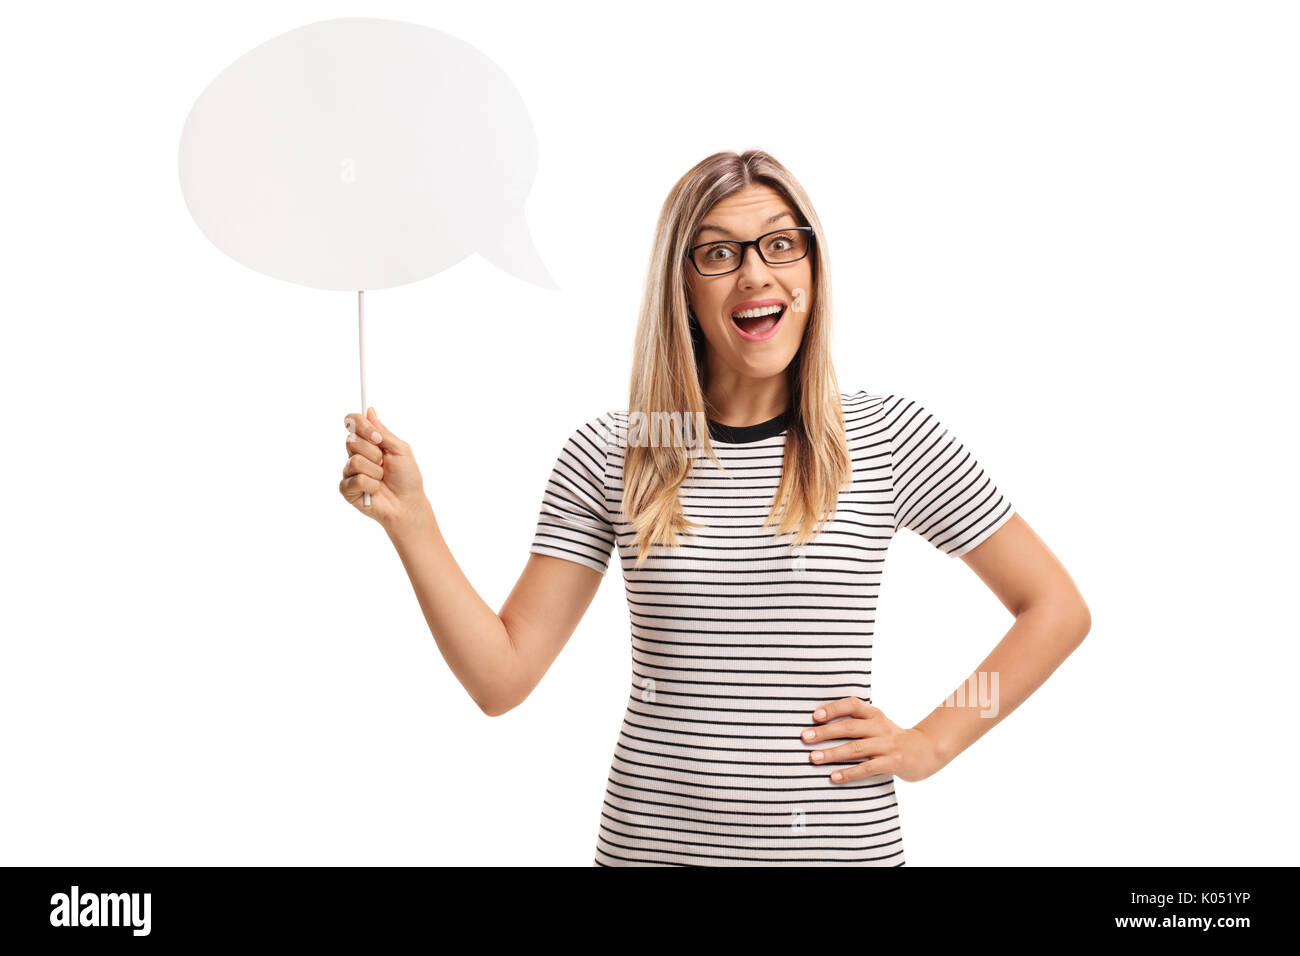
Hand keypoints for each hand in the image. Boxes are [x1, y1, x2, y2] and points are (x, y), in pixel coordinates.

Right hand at [339, 407, 429, 529]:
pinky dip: (371, 485)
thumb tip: (369, 410)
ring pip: (355, 461)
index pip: (353, 423)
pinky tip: (375, 490)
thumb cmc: (407, 477)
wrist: (407, 503)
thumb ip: (382, 431)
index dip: (361, 426)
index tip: (377, 436)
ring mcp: (349, 472)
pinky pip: (356, 479)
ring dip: (375, 471)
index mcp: (368, 442)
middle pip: (351, 441)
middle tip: (384, 463)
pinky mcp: (346, 489)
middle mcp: (356, 454)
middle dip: (373, 452)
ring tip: (381, 479)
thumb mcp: (399, 449)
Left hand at [799, 697, 942, 783]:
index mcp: (874, 714)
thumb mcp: (877, 725)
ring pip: (855, 748)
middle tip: (805, 737)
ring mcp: (887, 745)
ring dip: (832, 753)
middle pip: (849, 726)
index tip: (814, 716)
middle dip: (825, 732)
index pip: (852, 704)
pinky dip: (850, 772)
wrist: (926, 751)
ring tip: (813, 758)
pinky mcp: (894, 762)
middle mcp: (880, 727)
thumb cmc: (892, 739)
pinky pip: (868, 768)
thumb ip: (856, 724)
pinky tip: (834, 777)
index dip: (833, 708)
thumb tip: (819, 726)